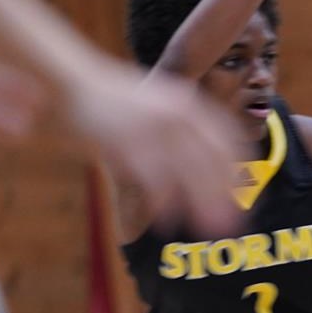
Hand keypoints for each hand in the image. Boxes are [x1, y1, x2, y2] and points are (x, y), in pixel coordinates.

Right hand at [63, 61, 242, 236]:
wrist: (69, 82)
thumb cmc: (111, 100)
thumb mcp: (156, 103)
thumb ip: (181, 126)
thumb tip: (203, 158)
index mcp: (186, 104)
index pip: (226, 137)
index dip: (237, 166)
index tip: (242, 188)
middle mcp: (175, 115)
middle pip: (212, 160)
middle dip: (225, 194)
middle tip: (235, 223)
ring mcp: (152, 129)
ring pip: (188, 175)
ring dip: (203, 205)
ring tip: (209, 230)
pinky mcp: (127, 144)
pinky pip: (155, 181)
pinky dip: (165, 205)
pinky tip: (168, 222)